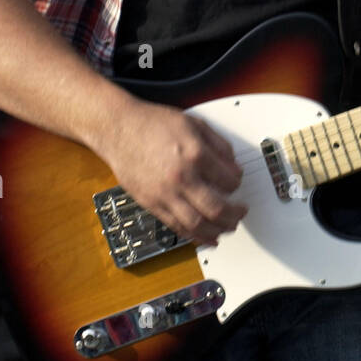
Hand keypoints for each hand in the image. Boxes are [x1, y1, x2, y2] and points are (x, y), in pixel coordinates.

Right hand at [96, 96, 244, 245]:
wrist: (119, 128)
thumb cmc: (152, 123)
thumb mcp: (194, 123)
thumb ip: (218, 144)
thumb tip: (233, 165)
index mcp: (195, 154)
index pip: (229, 180)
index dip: (237, 183)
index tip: (237, 182)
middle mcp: (182, 177)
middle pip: (217, 209)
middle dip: (234, 214)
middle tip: (240, 212)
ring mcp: (165, 193)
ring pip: (197, 224)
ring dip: (217, 230)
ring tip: (227, 228)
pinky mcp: (151, 203)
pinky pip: (176, 226)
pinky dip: (194, 236)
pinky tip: (204, 236)